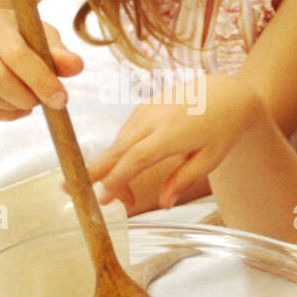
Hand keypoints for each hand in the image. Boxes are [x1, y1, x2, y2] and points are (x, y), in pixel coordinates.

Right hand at [0, 0, 82, 120]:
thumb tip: (77, 67)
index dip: (41, 79)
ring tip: (29, 104)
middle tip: (44, 103)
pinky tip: (12, 109)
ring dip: (13, 107)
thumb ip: (53, 49)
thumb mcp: (27, 30)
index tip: (62, 99)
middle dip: (28, 96)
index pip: (16, 53)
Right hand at [88, 75, 264, 210]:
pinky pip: (125, 134)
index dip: (117, 179)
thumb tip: (165, 204)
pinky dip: (120, 154)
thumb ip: (184, 179)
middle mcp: (154, 118)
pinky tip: (126, 172)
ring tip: (119, 197)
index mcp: (172, 132)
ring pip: (118, 142)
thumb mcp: (211, 158)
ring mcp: (146, 110)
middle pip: (117, 148)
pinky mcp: (143, 107)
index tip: (104, 198)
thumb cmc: (222, 128)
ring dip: (112, 169)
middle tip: (68, 189)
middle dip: (94, 171)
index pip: (136, 158)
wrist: (228, 92)